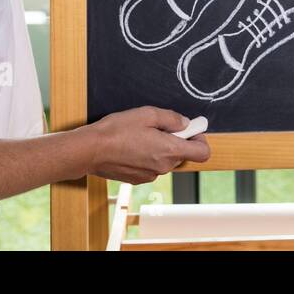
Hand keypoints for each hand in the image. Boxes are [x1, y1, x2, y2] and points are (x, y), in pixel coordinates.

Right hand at [77, 106, 210, 183]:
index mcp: (169, 151)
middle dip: (176, 140)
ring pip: (165, 160)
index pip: (202, 153)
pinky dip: (148, 156)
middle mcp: (163, 167)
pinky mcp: (138, 179)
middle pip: (182, 154)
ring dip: (160, 148)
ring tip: (141, 135)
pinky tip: (132, 147)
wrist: (90, 151)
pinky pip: (151, 166)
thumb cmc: (117, 131)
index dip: (200, 139)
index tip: (193, 129)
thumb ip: (172, 118)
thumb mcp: (147, 114)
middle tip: (160, 126)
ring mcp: (150, 176)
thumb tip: (185, 123)